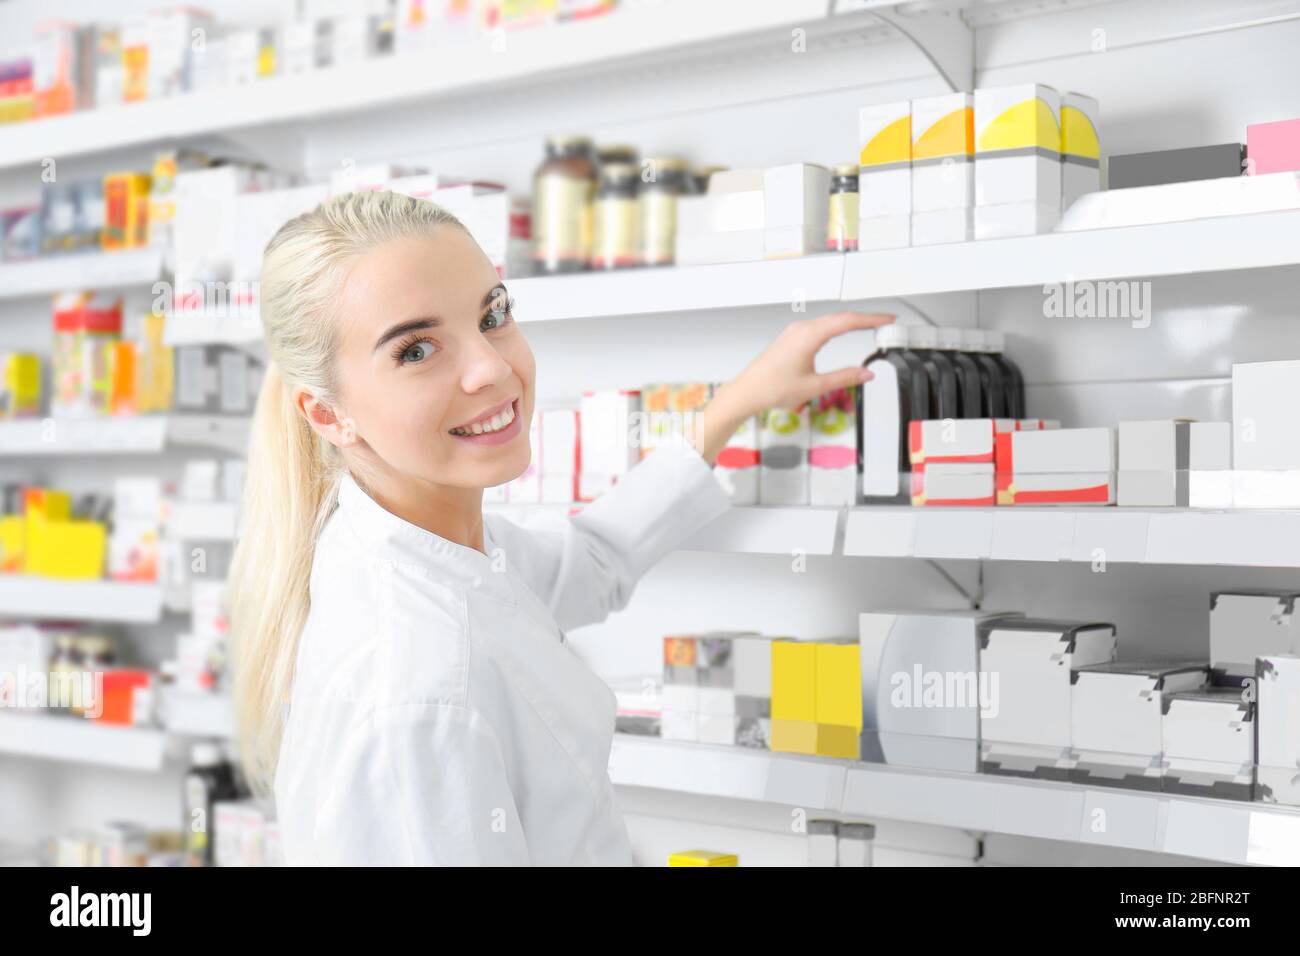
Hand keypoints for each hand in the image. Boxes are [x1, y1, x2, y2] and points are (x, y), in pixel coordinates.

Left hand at [693, 311, 895, 464]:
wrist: (747, 392)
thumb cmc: (771, 388)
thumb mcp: (815, 386)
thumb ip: (844, 378)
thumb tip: (865, 374)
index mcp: (809, 335)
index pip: (848, 321)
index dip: (872, 319)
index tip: (888, 319)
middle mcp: (801, 329)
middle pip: (840, 317)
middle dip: (865, 318)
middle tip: (885, 322)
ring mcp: (795, 331)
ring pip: (830, 320)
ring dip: (851, 321)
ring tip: (870, 325)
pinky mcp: (792, 337)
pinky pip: (820, 325)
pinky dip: (837, 325)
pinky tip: (843, 330)